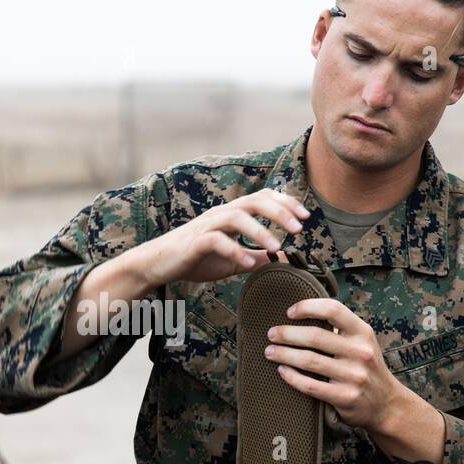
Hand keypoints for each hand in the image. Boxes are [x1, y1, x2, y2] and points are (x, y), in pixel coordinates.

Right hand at [130, 189, 309, 288]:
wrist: (158, 265)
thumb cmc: (194, 259)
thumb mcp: (232, 259)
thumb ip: (255, 255)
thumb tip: (281, 258)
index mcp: (231, 215)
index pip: (262, 198)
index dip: (285, 203)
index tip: (306, 217)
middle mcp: (220, 214)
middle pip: (253, 201)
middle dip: (279, 212)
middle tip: (299, 228)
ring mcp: (206, 226)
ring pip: (236, 217)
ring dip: (260, 231)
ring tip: (276, 247)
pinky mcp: (194, 242)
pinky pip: (216, 240)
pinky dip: (235, 250)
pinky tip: (248, 264)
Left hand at [263, 297, 403, 430]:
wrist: (386, 404)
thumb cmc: (366, 368)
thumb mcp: (362, 342)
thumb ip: (340, 329)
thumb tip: (302, 313)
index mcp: (362, 333)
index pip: (333, 310)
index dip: (307, 307)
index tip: (289, 312)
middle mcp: (360, 352)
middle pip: (315, 336)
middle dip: (287, 334)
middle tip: (271, 334)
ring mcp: (354, 376)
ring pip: (309, 360)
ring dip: (284, 354)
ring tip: (270, 352)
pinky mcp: (345, 397)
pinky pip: (310, 385)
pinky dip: (292, 377)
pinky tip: (282, 371)